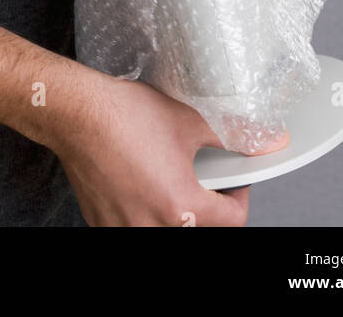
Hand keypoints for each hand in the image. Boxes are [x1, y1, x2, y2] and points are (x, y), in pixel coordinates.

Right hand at [53, 73, 288, 227]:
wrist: (78, 113)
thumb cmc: (126, 115)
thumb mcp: (189, 120)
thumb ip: (231, 136)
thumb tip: (264, 139)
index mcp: (182, 207)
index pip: (232, 220)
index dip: (240, 196)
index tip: (235, 182)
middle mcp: (153, 227)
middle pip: (198, 228)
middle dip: (205, 204)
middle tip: (199, 176)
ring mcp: (125, 229)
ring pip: (164, 228)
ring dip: (172, 209)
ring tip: (165, 175)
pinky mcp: (102, 223)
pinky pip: (134, 225)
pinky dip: (142, 209)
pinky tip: (138, 179)